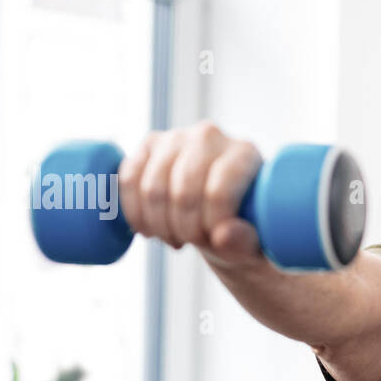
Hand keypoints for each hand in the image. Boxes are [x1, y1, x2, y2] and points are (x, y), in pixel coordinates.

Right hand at [118, 120, 265, 268]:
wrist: (221, 215)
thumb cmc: (242, 230)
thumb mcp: (252, 244)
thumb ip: (244, 242)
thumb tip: (223, 235)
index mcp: (245, 154)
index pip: (217, 191)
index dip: (209, 225)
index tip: (213, 242)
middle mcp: (210, 136)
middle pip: (183, 192)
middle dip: (184, 229)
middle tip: (191, 243)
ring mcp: (177, 137)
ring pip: (152, 188)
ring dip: (159, 225)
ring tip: (175, 238)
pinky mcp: (149, 145)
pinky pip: (128, 179)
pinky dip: (134, 211)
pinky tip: (149, 229)